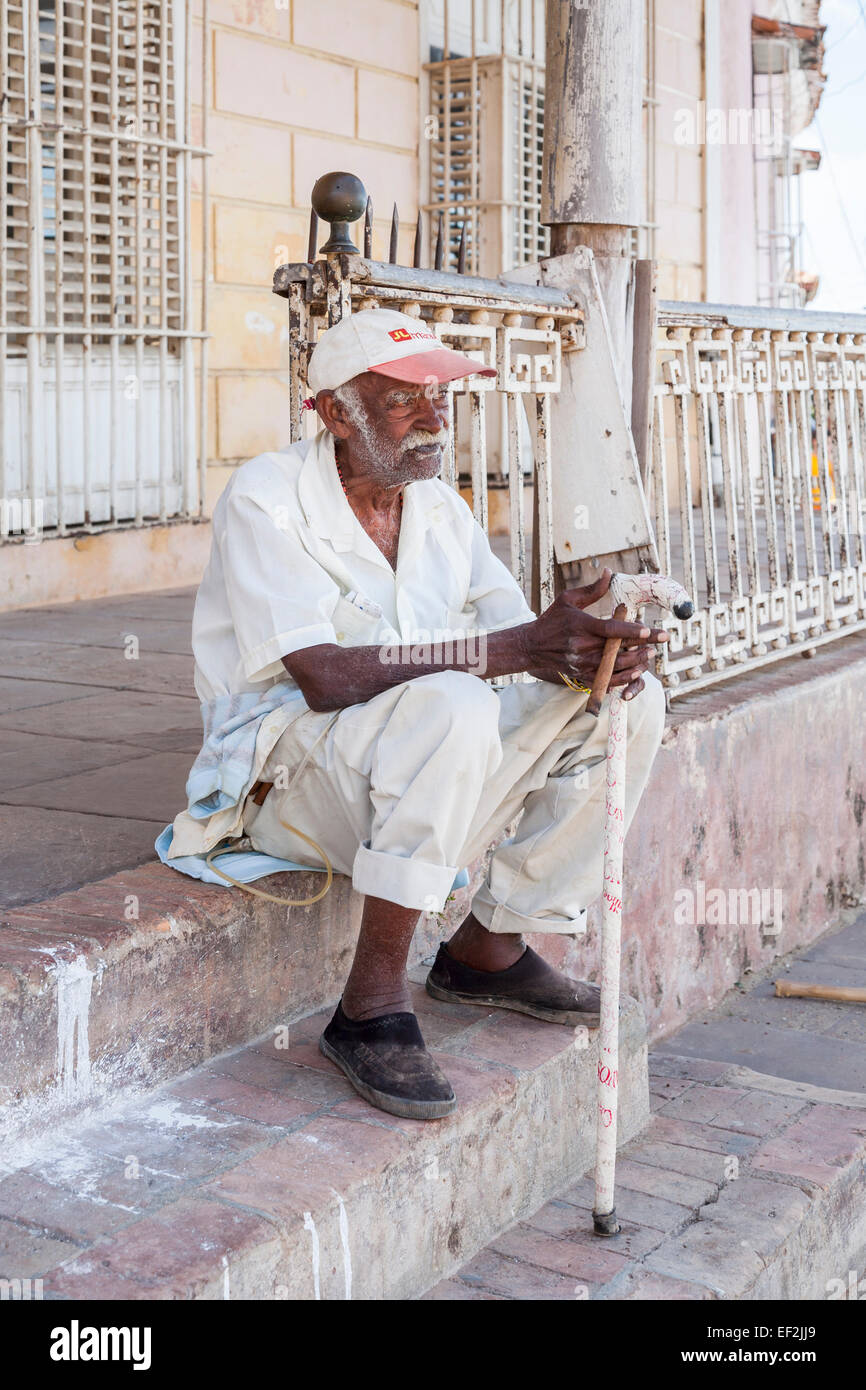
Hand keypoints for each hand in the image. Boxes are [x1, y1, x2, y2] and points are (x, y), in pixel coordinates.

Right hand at [524, 569, 669, 700]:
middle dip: (642, 646)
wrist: (532, 646)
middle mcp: (582, 647)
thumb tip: (609, 573)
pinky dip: (622, 678)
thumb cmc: (552, 620)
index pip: (611, 630)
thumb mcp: (568, 599)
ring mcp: (582, 664)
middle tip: (659, 640)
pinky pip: (606, 681)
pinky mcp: (581, 675)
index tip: (648, 629)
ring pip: (615, 667)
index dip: (631, 631)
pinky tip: (635, 671)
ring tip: (649, 654)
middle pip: (618, 650)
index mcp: (581, 626)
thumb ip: (592, 589)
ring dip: (636, 662)